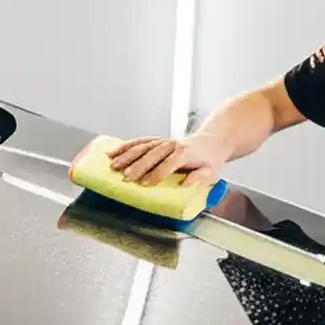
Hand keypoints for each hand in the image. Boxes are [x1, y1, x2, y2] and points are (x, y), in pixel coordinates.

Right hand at [107, 135, 226, 186]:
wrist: (212, 141)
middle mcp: (173, 145)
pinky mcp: (156, 141)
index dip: (159, 172)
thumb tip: (186, 183)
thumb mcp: (212, 172)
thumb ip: (200, 177)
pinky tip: (113, 152)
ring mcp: (163, 142)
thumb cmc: (211, 161)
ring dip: (127, 155)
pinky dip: (125, 146)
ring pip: (143, 146)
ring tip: (113, 165)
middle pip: (153, 154)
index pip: (171, 162)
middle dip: (139, 165)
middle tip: (127, 177)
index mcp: (187, 153)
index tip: (148, 183)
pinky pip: (139, 142)